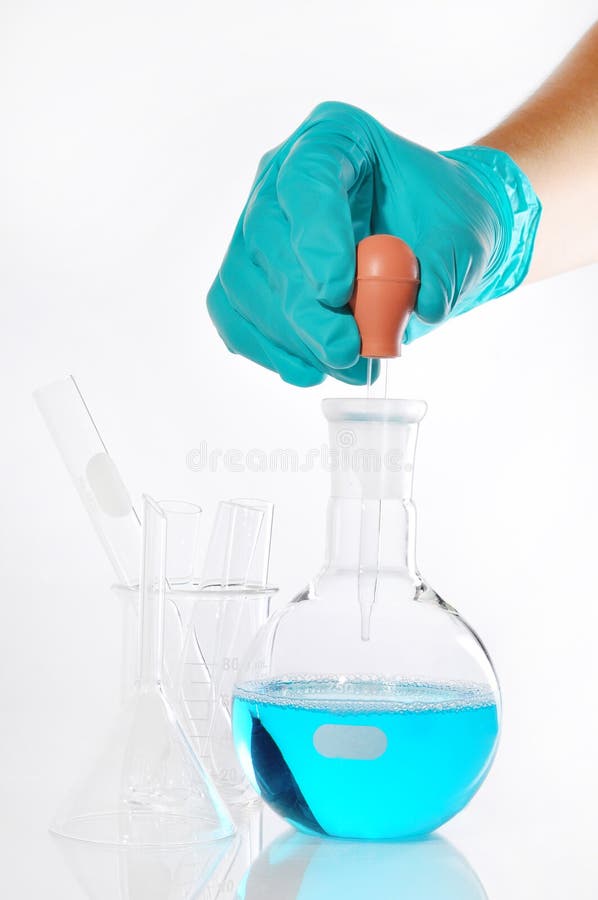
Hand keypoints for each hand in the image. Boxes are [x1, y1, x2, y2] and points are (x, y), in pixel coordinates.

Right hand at [207, 101, 539, 385]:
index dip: (315, 236)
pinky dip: (269, 350)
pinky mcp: (248, 277)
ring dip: (291, 338)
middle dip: (302, 307)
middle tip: (345, 349)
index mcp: (335, 139)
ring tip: (349, 366)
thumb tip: (423, 303)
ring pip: (244, 284)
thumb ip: (447, 267)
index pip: (306, 178)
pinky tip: (309, 370)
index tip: (337, 293)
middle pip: (265, 237)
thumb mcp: (465, 237)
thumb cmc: (442, 225)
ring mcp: (256, 227)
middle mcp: (281, 177)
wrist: (429, 245)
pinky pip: (234, 315)